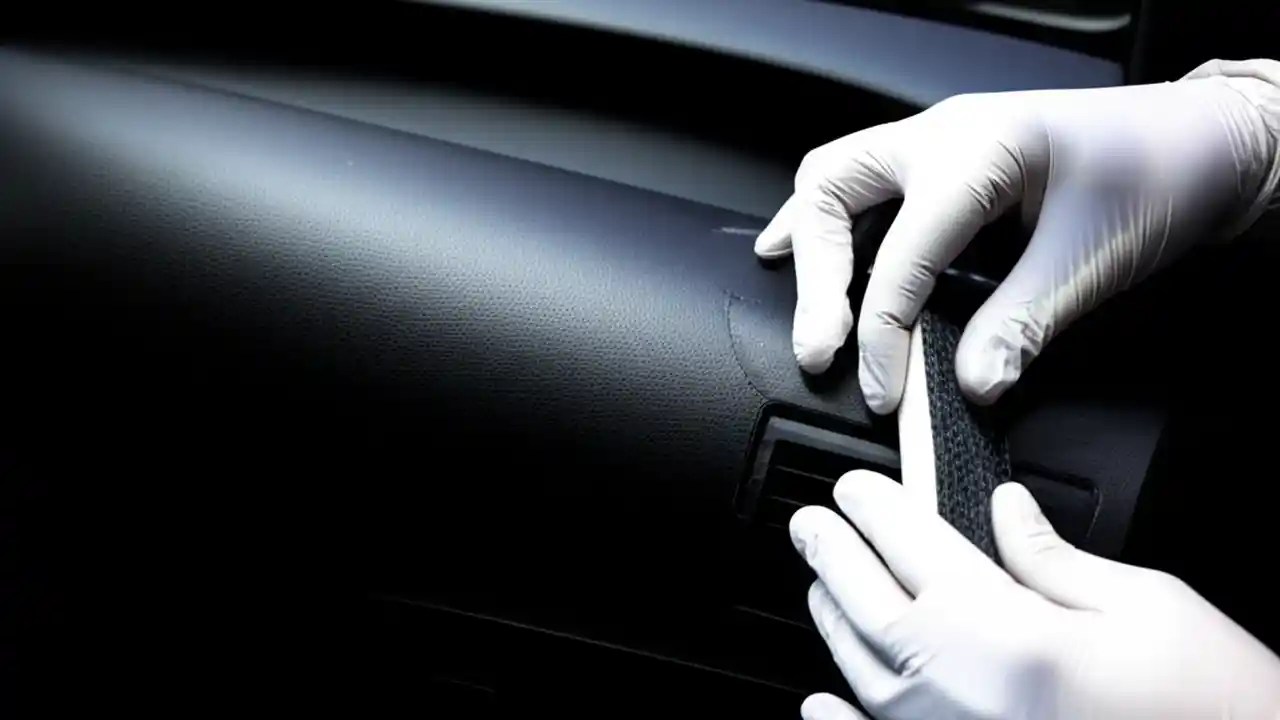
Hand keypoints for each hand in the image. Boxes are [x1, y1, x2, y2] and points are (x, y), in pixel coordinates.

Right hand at [756, 62, 1279, 411]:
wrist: (1207, 139)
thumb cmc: (1162, 174)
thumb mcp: (1094, 259)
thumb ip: (1022, 324)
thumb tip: (969, 382)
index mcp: (981, 149)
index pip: (900, 253)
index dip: (881, 332)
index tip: (883, 390)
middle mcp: (945, 133)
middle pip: (834, 192)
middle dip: (817, 276)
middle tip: (821, 346)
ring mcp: (939, 139)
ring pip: (835, 176)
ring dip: (810, 241)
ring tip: (797, 298)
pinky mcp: (945, 159)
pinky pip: (859, 179)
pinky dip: (825, 221)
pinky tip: (804, 249)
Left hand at [789, 471, 1279, 719]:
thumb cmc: (1208, 698)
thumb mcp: (1143, 603)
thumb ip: (1054, 558)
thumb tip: (1003, 510)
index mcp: (1005, 630)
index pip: (912, 547)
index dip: (875, 508)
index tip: (852, 487)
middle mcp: (961, 689)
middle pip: (866, 605)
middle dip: (831, 555)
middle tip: (809, 523)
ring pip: (862, 673)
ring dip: (833, 622)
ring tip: (821, 587)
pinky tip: (818, 706)